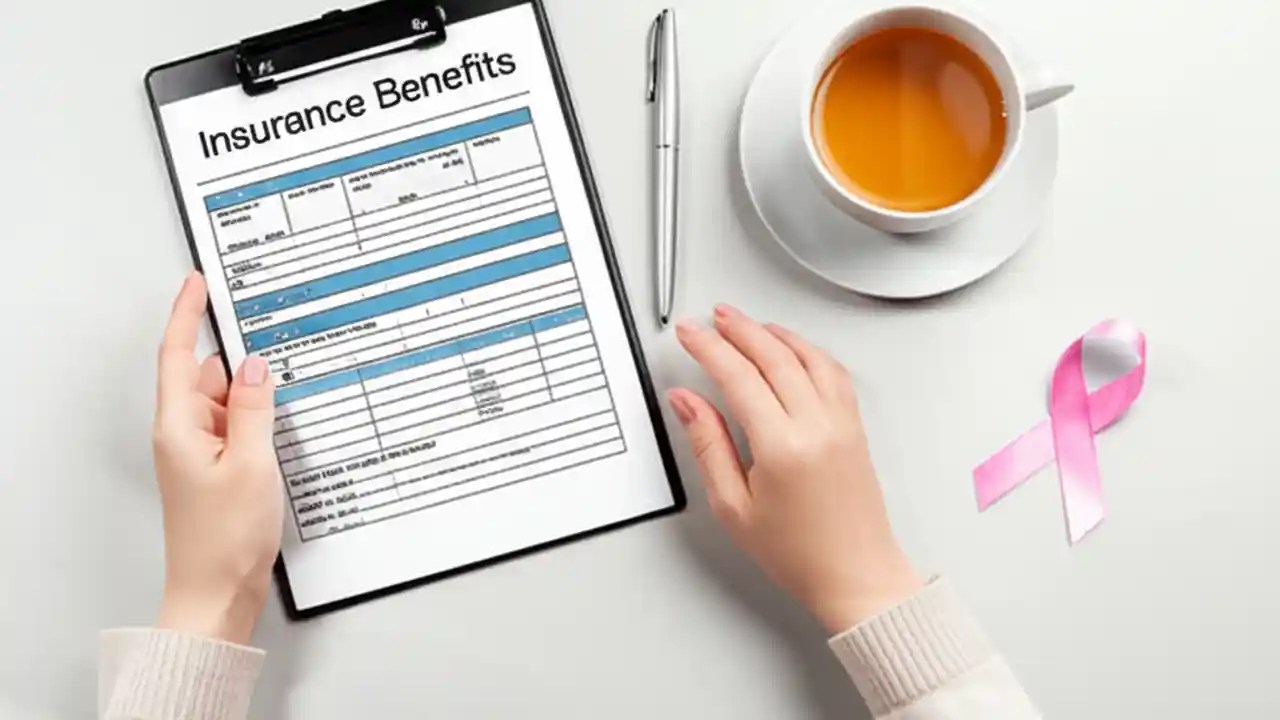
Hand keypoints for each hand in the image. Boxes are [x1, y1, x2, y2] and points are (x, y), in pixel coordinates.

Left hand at [151, 272, 282, 644]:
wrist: (216, 593)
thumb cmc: (225, 539)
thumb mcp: (250, 463)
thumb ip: (252, 407)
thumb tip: (253, 365)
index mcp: (179, 426)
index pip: (179, 355)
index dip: (187, 314)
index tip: (196, 282)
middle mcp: (182, 435)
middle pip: (204, 376)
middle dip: (235, 358)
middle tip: (268, 334)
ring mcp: (198, 453)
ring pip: (224, 403)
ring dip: (250, 394)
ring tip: (284, 392)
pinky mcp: (216, 471)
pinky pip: (234, 428)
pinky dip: (255, 420)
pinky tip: (280, 427)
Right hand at [669, 306, 922, 633]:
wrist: (856, 575)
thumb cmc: (799, 552)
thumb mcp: (733, 506)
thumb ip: (708, 444)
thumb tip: (687, 402)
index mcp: (783, 447)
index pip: (738, 376)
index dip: (708, 348)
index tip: (690, 334)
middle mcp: (816, 426)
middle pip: (772, 356)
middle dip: (738, 329)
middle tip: (713, 318)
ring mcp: (841, 423)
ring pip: (806, 356)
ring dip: (773, 332)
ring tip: (747, 324)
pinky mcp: (855, 426)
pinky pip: (833, 371)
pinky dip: (808, 349)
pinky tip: (792, 347)